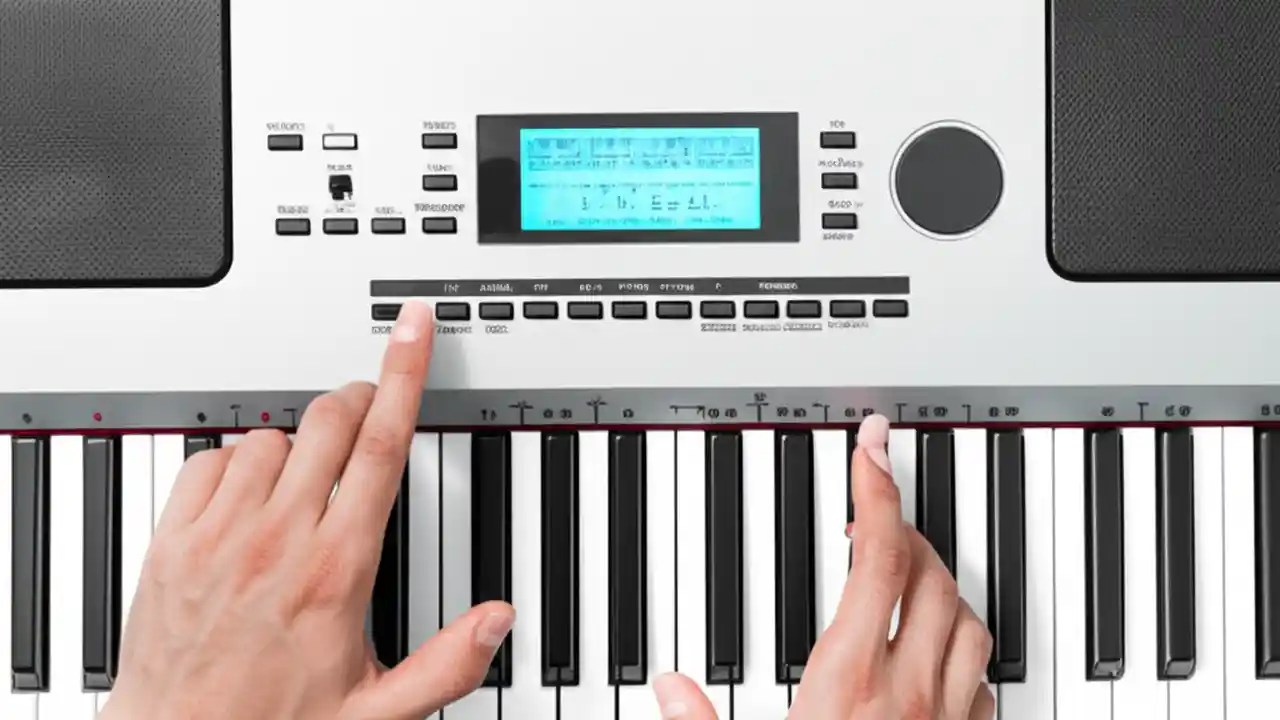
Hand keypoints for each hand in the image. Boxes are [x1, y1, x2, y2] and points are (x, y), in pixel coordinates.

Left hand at [99, 301, 515, 719]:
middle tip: (367, 412)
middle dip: (356, 401)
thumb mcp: (377, 712)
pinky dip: (236, 459)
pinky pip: (211, 459)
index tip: (412, 331)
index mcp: (337, 570)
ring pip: (271, 436)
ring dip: (298, 440)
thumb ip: (447, 665)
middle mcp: (279, 541)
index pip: (381, 447)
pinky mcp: (174, 539)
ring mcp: (221, 535)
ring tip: (308, 474)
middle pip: (329, 424)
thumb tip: (497, 620)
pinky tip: (250, 490)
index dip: (403, 377)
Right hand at [651, 415, 994, 719]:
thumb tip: (671, 692)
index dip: (877, 490)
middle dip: (906, 533)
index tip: (872, 448)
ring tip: (904, 578)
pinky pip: (984, 684)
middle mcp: (910, 699)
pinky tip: (934, 660)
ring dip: (942, 587)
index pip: (877, 559)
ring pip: (971, 623)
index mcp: (847, 688)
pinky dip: (964, 651)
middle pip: (932, 578)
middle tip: (871, 519)